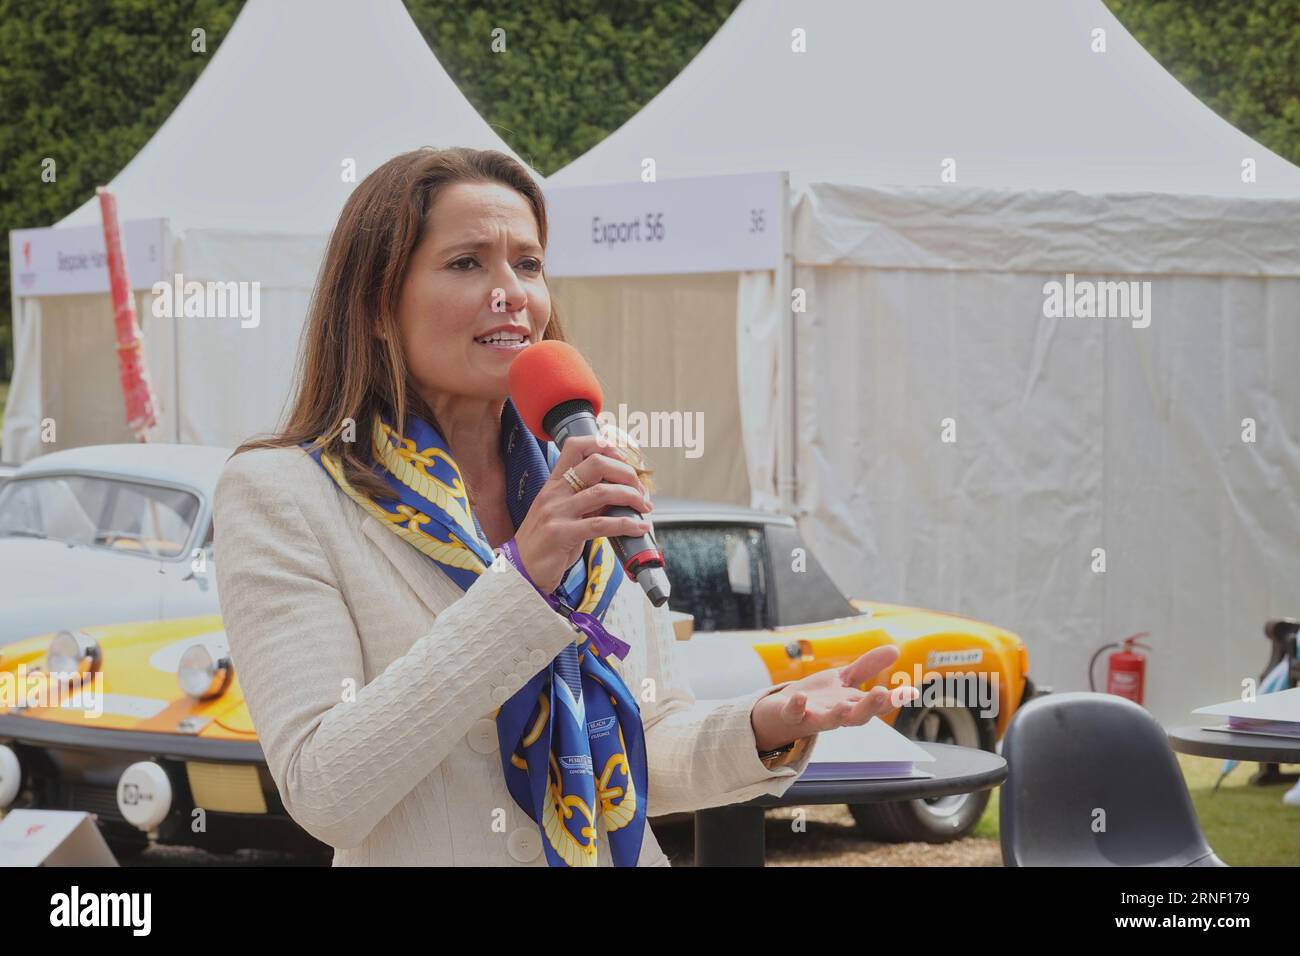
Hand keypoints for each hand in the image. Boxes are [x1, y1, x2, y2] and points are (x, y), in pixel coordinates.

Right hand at [513, 434, 653, 592]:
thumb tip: (618, 494)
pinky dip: (626, 525)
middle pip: (596, 463)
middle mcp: (554, 493)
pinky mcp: (561, 534)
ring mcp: (556, 512)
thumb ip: (586, 502)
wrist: (521, 572)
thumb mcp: (563, 515)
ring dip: (631, 497)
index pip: (575, 447)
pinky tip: (639, 528)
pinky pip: (600, 524)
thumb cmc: (545, 545)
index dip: (603, 445)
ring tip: (644, 508)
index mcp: (553, 484)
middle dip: (626, 472)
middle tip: (641, 490)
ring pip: (602, 492)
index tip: (624, 459)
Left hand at [749, 644, 920, 751]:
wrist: (780, 714)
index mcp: (851, 705)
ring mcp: (814, 717)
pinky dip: (798, 707)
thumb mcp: (844, 679)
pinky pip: (794, 714)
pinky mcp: (791, 716)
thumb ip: (868, 667)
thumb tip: (896, 649)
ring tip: (846, 706)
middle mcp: (836, 715)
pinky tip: (801, 697)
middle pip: (857, 716)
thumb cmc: (817, 699)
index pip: (875, 703)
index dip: (893, 699)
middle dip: (871, 707)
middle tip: (884, 696)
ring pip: (830, 720)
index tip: (911, 692)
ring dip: (839, 715)